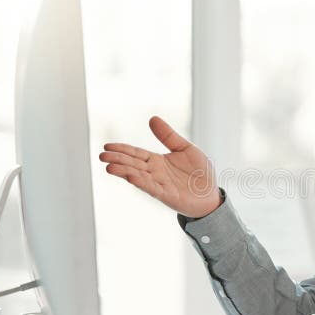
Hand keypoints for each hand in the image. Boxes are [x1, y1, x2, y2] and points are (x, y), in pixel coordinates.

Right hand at [99, 116, 221, 217]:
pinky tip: (131, 177)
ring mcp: (160, 184)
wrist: (211, 195)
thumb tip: (152, 118)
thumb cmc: (199, 173)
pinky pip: (153, 188)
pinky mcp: (168, 195)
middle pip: (133, 164)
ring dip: (124, 172)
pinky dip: (142, 183)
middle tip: (102, 156)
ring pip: (139, 177)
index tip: (106, 145)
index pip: (136, 153)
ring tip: (110, 167)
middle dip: (118, 160)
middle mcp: (155, 173)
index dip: (122, 149)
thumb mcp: (185, 148)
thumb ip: (168, 136)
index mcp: (157, 161)